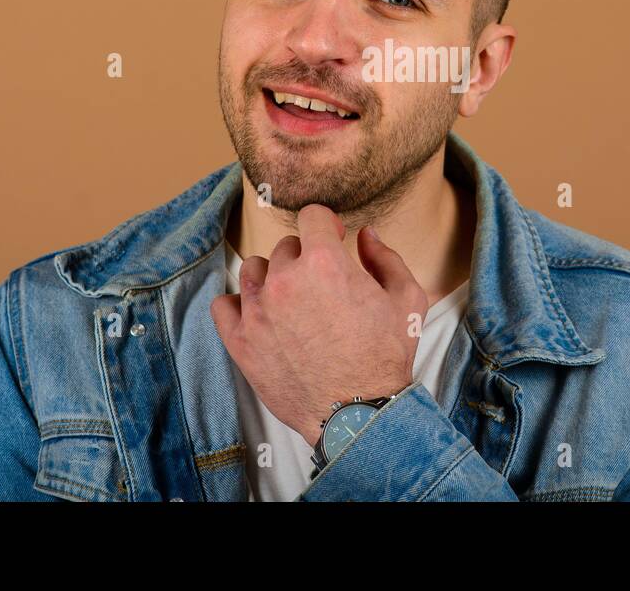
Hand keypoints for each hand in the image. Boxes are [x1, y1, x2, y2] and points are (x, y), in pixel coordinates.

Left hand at [210, 204, 429, 444]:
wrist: (358, 414)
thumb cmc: (385, 358)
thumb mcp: (406, 300)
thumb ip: (385, 258)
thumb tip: (366, 235)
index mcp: (325, 262)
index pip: (311, 216)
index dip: (326, 224)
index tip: (333, 239)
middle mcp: (286, 280)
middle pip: (285, 247)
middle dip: (305, 258)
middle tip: (320, 285)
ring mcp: (258, 310)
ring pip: (254, 270)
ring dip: (272, 278)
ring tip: (290, 301)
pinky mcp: (240, 341)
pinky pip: (223, 305)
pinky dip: (238, 306)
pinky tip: (259, 316)